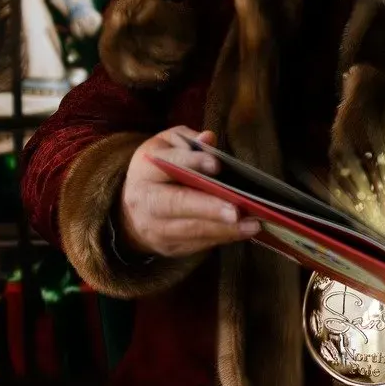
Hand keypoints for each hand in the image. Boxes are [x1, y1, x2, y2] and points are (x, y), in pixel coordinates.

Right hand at [117, 127, 260, 258]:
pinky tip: (243, 231)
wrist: (132, 212)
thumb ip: (188, 141)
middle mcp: (145, 200)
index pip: (169, 163)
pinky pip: (197, 244)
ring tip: (251, 224)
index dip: (192, 162)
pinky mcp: (168, 247)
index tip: (216, 165)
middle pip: (176, 204)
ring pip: (190, 229)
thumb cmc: (159, 172)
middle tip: (236, 210)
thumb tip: (209, 138)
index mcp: (145, 168)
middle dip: (208, 207)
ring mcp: (155, 227)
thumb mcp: (167, 147)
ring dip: (224, 228)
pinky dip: (222, 238)